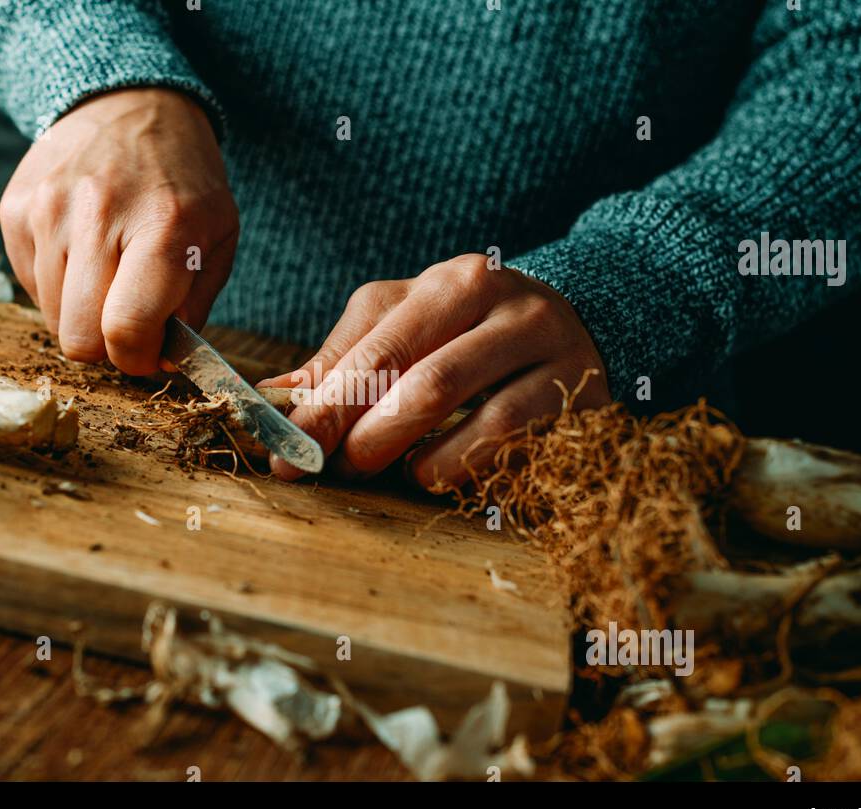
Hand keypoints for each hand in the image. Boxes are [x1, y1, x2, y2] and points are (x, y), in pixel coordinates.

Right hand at [0, 87, 237, 372]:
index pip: (126, 328)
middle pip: (79, 338)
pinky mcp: (14, 209)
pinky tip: (82, 251)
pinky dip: (58, 286)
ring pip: (52, 319)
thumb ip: (195, 306)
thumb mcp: (217, 237)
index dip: (137, 359)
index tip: (149, 351)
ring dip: (82, 314)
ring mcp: (47, 210)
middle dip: (107, 346)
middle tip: (129, 319)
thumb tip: (161, 361)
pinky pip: (30, 286)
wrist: (128, 103)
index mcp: (161, 226)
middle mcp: (97, 215)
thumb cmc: (183, 182)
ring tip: (108, 274)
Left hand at [259, 254, 610, 488]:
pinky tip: (437, 474)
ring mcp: (548, 348)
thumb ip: (347, 356)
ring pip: (475, 413)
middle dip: (365, 435)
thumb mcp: (410, 322)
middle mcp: (504, 304)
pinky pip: (517, 439)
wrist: (586, 318)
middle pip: (423, 379)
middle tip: (334, 469)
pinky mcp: (578, 391)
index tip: (287, 451)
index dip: (326, 406)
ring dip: (417, 458)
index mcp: (451, 283)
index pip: (377, 348)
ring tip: (388, 472)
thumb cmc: (474, 329)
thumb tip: (274, 395)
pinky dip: (466, 465)